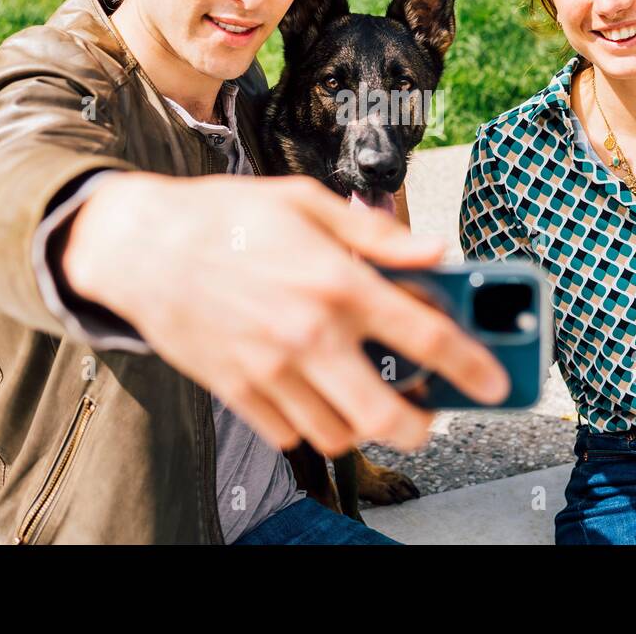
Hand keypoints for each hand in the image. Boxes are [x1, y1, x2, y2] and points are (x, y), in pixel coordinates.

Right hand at [60, 171, 509, 455]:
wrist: (139, 245)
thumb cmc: (225, 216)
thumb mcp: (305, 202)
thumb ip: (377, 234)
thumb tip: (436, 251)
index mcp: (336, 282)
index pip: (428, 338)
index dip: (475, 365)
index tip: (496, 382)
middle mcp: (308, 334)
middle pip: (387, 415)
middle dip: (423, 426)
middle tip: (430, 412)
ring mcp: (270, 370)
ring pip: (340, 434)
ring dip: (366, 424)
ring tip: (368, 393)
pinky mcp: (237, 390)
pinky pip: (290, 434)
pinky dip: (312, 424)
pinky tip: (313, 390)